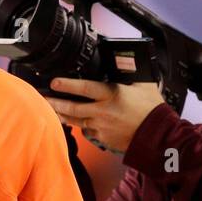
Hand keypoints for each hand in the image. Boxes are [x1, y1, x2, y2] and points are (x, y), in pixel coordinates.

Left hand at [46, 77, 164, 153]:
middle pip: (72, 107)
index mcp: (112, 95)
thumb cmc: (153, 110)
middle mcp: (103, 112)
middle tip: (43, 98)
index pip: (84, 88)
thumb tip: (123, 61)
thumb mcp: (144, 84)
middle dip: (55, 102)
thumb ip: (129, 73)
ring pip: (76, 121)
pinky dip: (82, 126)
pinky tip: (75, 121)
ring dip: (63, 115)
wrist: (158, 136)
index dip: (66, 85)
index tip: (54, 82)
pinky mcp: (103, 140)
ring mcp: (101, 128)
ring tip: (52, 109)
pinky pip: (88, 131)